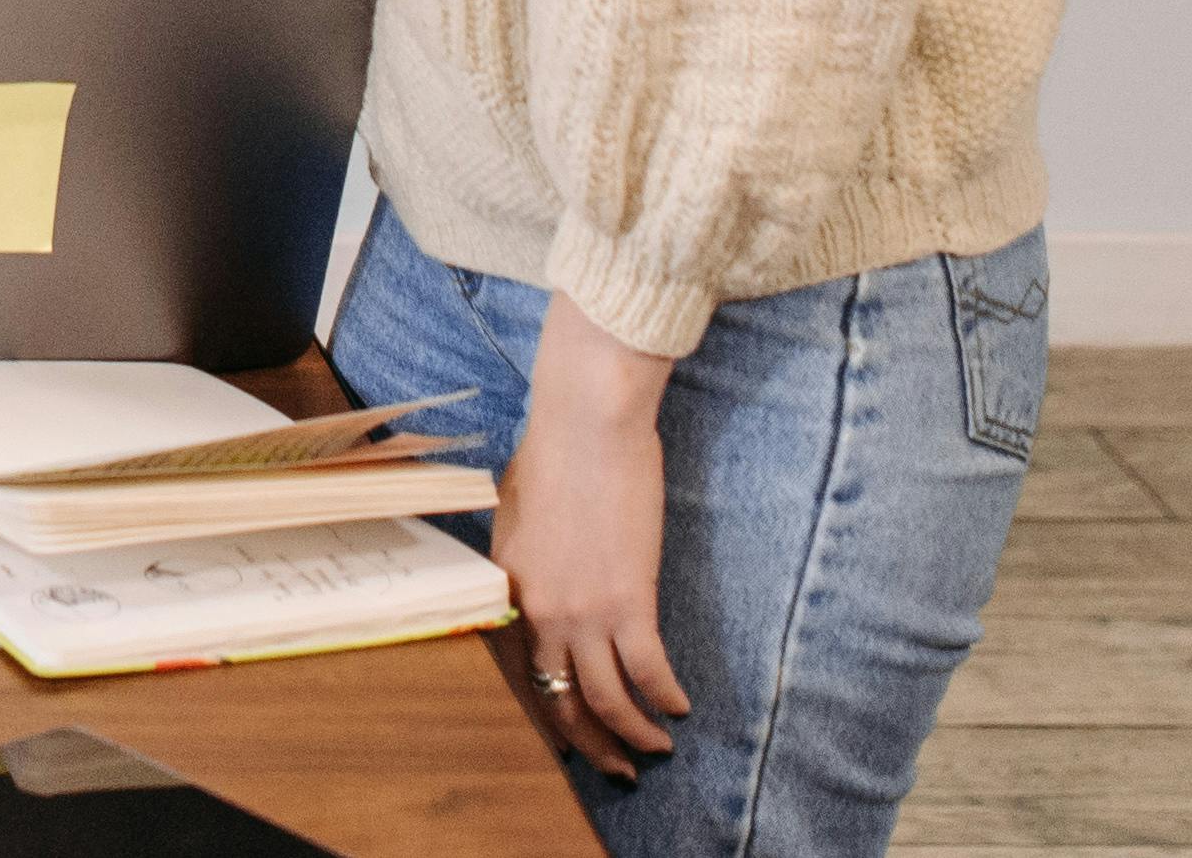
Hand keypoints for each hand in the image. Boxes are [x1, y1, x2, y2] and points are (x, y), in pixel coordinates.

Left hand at [496, 299, 689, 775]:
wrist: (585, 423)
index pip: (522, 675)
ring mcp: (584, 609)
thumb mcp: (514, 514)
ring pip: (609, 698)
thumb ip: (523, 561)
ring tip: (658, 748)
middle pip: (563, 701)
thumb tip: (538, 583)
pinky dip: (666, 696)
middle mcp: (541, 610)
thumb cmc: (550, 453)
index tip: (571, 738)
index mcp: (510, 590)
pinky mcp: (629, 598)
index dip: (549, 715)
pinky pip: (649, 669)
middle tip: (617, 768)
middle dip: (593, 744)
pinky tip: (681, 705)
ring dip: (636, 734)